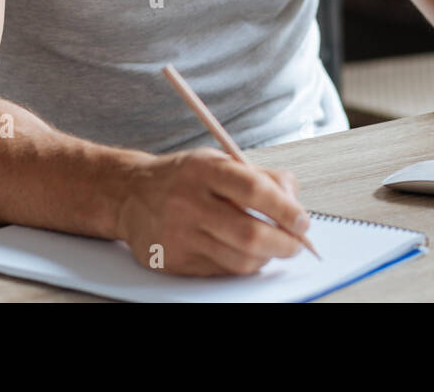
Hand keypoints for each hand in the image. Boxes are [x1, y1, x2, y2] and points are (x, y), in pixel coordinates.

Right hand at [114, 147, 308, 275]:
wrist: (130, 195)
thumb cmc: (184, 177)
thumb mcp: (219, 161)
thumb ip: (261, 176)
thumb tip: (295, 203)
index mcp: (204, 169)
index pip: (253, 190)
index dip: (285, 208)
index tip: (302, 220)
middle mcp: (188, 202)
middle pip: (249, 233)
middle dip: (284, 243)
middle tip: (297, 243)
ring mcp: (179, 234)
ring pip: (239, 260)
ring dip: (266, 258)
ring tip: (271, 247)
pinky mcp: (175, 261)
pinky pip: (222, 272)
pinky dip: (241, 265)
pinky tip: (243, 252)